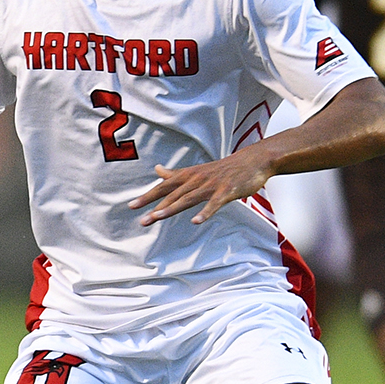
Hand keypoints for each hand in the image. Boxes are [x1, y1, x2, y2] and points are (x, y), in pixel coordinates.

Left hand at [129, 149, 274, 225]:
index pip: (164, 187)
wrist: (252, 161)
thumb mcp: (196, 170)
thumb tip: (157, 169)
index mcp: (189, 176)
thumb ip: (175, 173)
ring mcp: (211, 185)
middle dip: (155, 206)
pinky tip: (196, 221)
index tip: (132, 206)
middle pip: (172, 194)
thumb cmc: (223, 168)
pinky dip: (205, 212)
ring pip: (188, 198)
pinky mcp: (226, 191)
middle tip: (141, 219)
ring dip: (172, 208)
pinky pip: (214, 203)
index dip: (148, 196)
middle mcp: (196, 179)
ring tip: (157, 216)